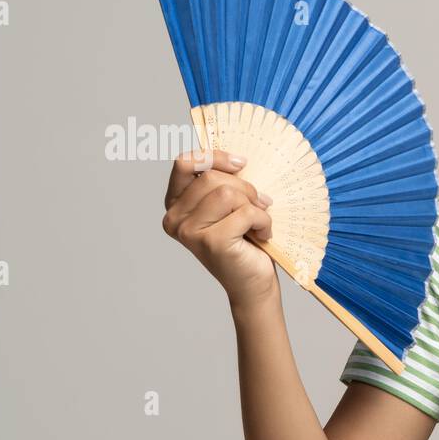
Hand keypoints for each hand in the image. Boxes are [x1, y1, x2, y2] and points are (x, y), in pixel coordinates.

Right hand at [162, 149, 278, 308]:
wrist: (253, 283)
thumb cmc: (244, 242)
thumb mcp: (230, 205)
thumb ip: (223, 182)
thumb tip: (238, 158)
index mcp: (175, 204)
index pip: (185, 163)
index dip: (215, 156)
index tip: (241, 163)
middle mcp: (174, 218)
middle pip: (212, 178)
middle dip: (245, 188)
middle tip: (259, 206)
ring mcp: (189, 232)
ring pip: (228, 193)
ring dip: (254, 205)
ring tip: (259, 222)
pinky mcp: (211, 242)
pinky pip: (245, 213)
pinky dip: (263, 221)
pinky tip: (262, 235)